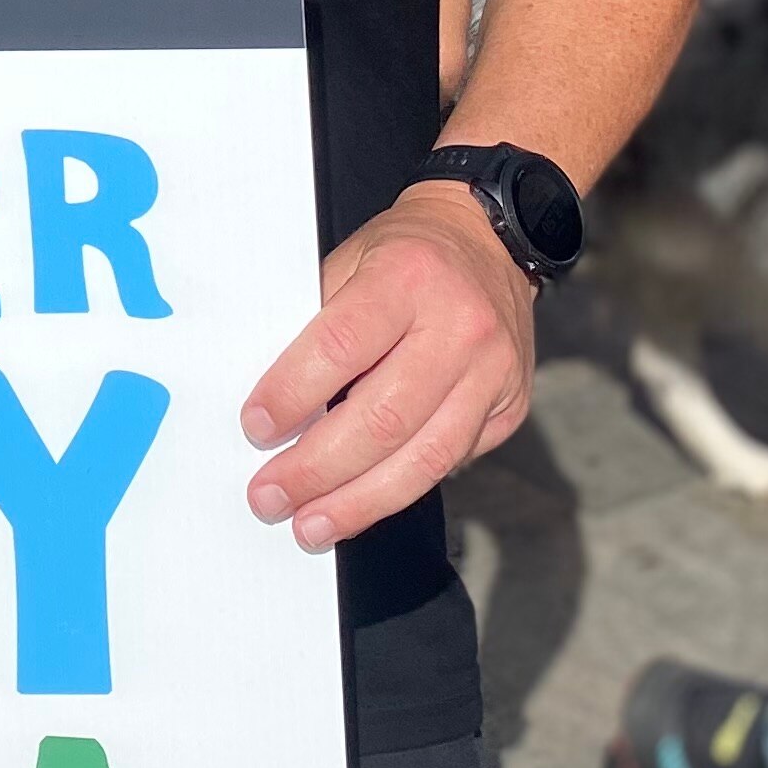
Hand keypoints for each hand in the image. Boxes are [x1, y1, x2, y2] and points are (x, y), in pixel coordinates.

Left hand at [238, 182, 534, 547]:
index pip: (340, 348)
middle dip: (318, 470)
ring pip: (424, 457)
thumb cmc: (402, 255)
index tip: (256, 429)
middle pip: (383, 419)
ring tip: (311, 525)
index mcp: (407, 278)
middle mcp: (460, 326)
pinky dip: (400, 488)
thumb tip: (272, 409)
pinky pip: (451, 461)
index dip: (292, 396)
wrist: (487, 241)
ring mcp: (494, 371)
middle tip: (271, 497)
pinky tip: (361, 501)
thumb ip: (316, 327)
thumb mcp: (349, 261)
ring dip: (359, 502)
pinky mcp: (512, 406)